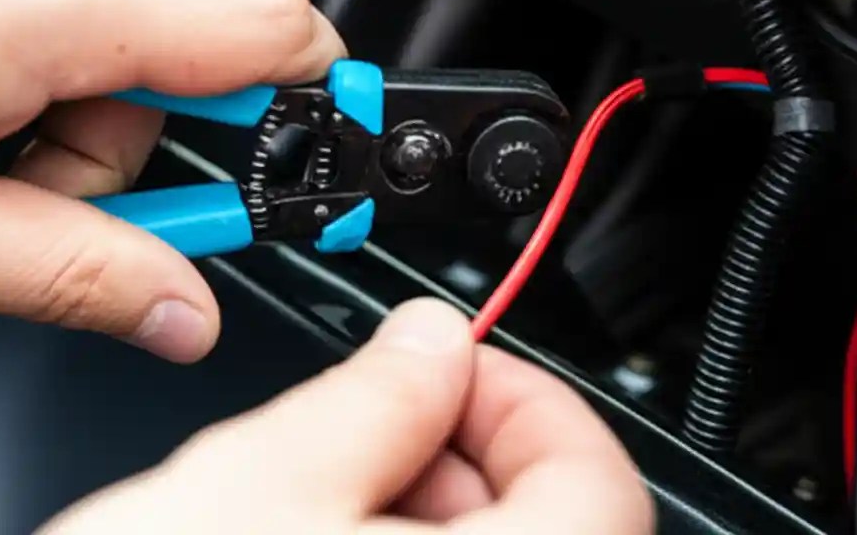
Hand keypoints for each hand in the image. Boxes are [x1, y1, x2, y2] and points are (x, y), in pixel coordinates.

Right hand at [39, 299, 654, 533]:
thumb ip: (372, 395)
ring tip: (309, 496)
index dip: (522, 395)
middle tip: (367, 418)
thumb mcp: (258, 483)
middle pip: (549, 526)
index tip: (450, 364)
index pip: (597, 480)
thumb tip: (430, 340)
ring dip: (419, 514)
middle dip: (456, 451)